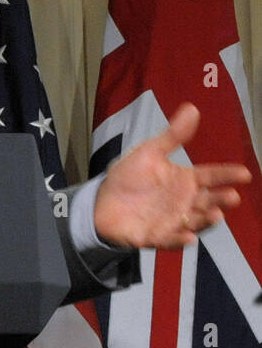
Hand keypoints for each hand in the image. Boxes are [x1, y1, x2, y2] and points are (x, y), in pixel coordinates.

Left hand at [94, 102, 251, 248]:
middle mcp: (184, 202)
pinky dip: (179, 239)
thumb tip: (192, 108)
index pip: (211, 176)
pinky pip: (169, 240)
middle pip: (208, 201)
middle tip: (231, 196)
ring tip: (215, 215)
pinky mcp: (155, 236)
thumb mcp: (149, 153)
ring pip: (195, 221)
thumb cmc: (129, 178)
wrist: (102, 202)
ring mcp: (172, 221)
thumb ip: (173, 136)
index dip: (227, 175)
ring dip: (205, 220)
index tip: (244, 174)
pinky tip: (188, 238)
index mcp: (185, 181)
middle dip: (221, 200)